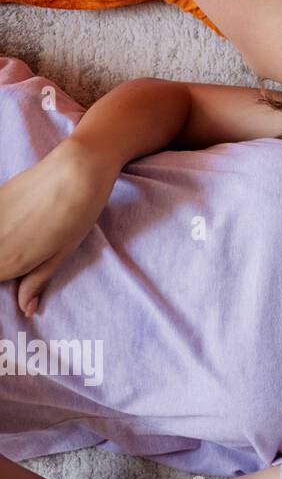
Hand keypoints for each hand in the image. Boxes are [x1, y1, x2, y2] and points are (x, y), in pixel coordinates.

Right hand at [0, 141, 116, 315]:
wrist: (76, 169)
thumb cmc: (77, 214)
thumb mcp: (61, 253)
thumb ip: (36, 281)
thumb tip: (26, 309)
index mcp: (8, 262)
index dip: (4, 278)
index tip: (15, 274)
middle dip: (3, 264)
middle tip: (24, 253)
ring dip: (2, 246)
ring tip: (24, 237)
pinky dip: (0, 229)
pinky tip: (15, 224)